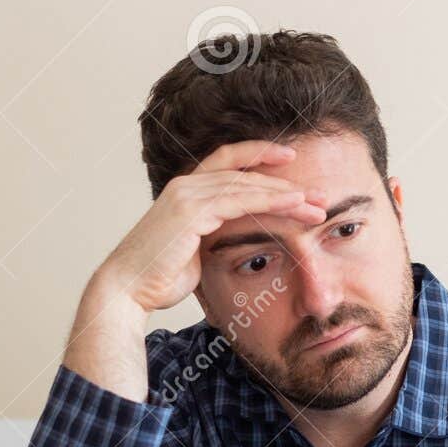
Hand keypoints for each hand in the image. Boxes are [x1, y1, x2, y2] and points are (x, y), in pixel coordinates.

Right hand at [64, 139, 326, 395]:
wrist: (127, 290)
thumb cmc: (158, 278)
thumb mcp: (193, 253)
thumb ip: (212, 238)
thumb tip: (231, 244)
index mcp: (186, 192)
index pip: (228, 161)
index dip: (259, 156)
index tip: (291, 161)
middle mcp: (186, 186)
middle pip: (244, 171)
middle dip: (284, 180)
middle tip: (320, 193)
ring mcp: (187, 195)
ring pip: (247, 184)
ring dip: (284, 193)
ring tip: (317, 204)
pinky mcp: (191, 210)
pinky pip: (240, 199)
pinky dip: (270, 200)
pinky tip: (294, 205)